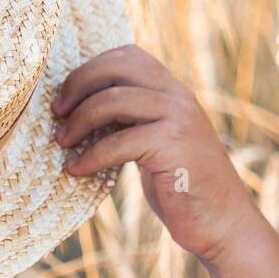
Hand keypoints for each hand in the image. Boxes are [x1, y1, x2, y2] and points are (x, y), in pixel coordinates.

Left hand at [53, 44, 264, 266]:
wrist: (221, 222)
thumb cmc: (179, 185)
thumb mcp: (151, 143)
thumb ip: (128, 121)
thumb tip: (78, 110)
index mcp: (172, 90)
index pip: (126, 55)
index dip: (89, 70)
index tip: (65, 99)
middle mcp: (178, 96)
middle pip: (117, 67)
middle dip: (78, 85)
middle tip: (57, 113)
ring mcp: (179, 118)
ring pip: (114, 100)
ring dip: (80, 121)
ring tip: (63, 143)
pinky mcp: (175, 146)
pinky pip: (120, 142)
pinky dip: (91, 156)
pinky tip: (76, 170)